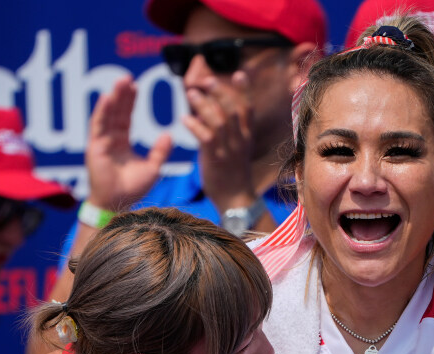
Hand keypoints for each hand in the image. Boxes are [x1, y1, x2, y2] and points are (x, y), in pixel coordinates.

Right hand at [85, 75, 171, 210]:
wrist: (118, 202)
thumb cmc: (133, 188)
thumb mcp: (153, 168)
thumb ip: (160, 151)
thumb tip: (168, 133)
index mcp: (122, 142)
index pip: (126, 117)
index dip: (130, 102)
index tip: (136, 86)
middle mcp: (110, 139)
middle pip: (117, 112)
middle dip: (122, 95)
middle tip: (127, 77)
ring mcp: (101, 142)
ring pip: (107, 115)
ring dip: (113, 98)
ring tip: (120, 82)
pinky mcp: (95, 147)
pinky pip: (98, 126)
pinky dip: (102, 111)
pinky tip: (106, 98)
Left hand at [182, 72, 257, 212]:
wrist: (235, 199)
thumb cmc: (233, 173)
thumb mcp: (236, 148)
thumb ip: (226, 130)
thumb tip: (209, 112)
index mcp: (247, 136)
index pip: (249, 108)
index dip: (245, 90)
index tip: (239, 74)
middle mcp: (240, 140)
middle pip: (234, 110)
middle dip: (221, 93)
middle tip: (208, 79)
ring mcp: (229, 150)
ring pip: (219, 121)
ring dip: (204, 105)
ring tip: (191, 93)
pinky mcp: (215, 159)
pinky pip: (205, 138)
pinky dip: (194, 126)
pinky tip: (184, 119)